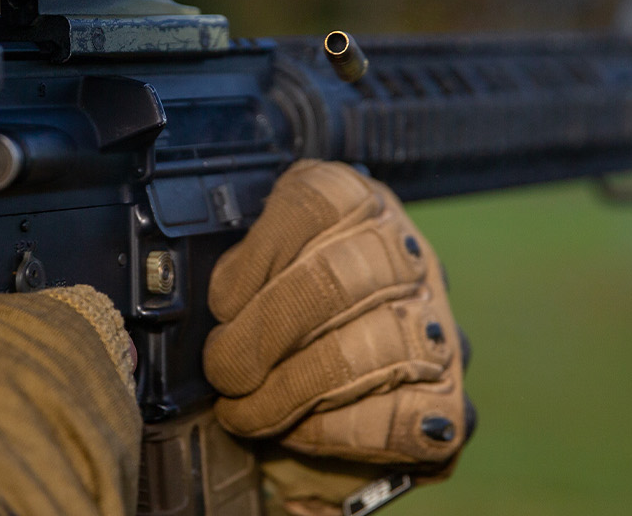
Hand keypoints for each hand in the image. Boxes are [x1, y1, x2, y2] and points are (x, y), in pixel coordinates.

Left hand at [204, 161, 472, 506]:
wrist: (306, 422)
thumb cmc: (268, 337)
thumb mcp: (243, 285)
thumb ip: (228, 276)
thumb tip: (184, 289)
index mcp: (353, 207)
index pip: (317, 201)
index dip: (261, 252)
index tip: (222, 302)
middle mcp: (406, 257)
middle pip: (340, 278)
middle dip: (266, 330)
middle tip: (224, 368)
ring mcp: (437, 329)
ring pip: (374, 346)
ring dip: (293, 387)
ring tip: (243, 410)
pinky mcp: (447, 406)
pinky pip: (399, 416)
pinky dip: (335, 430)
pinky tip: (297, 431)